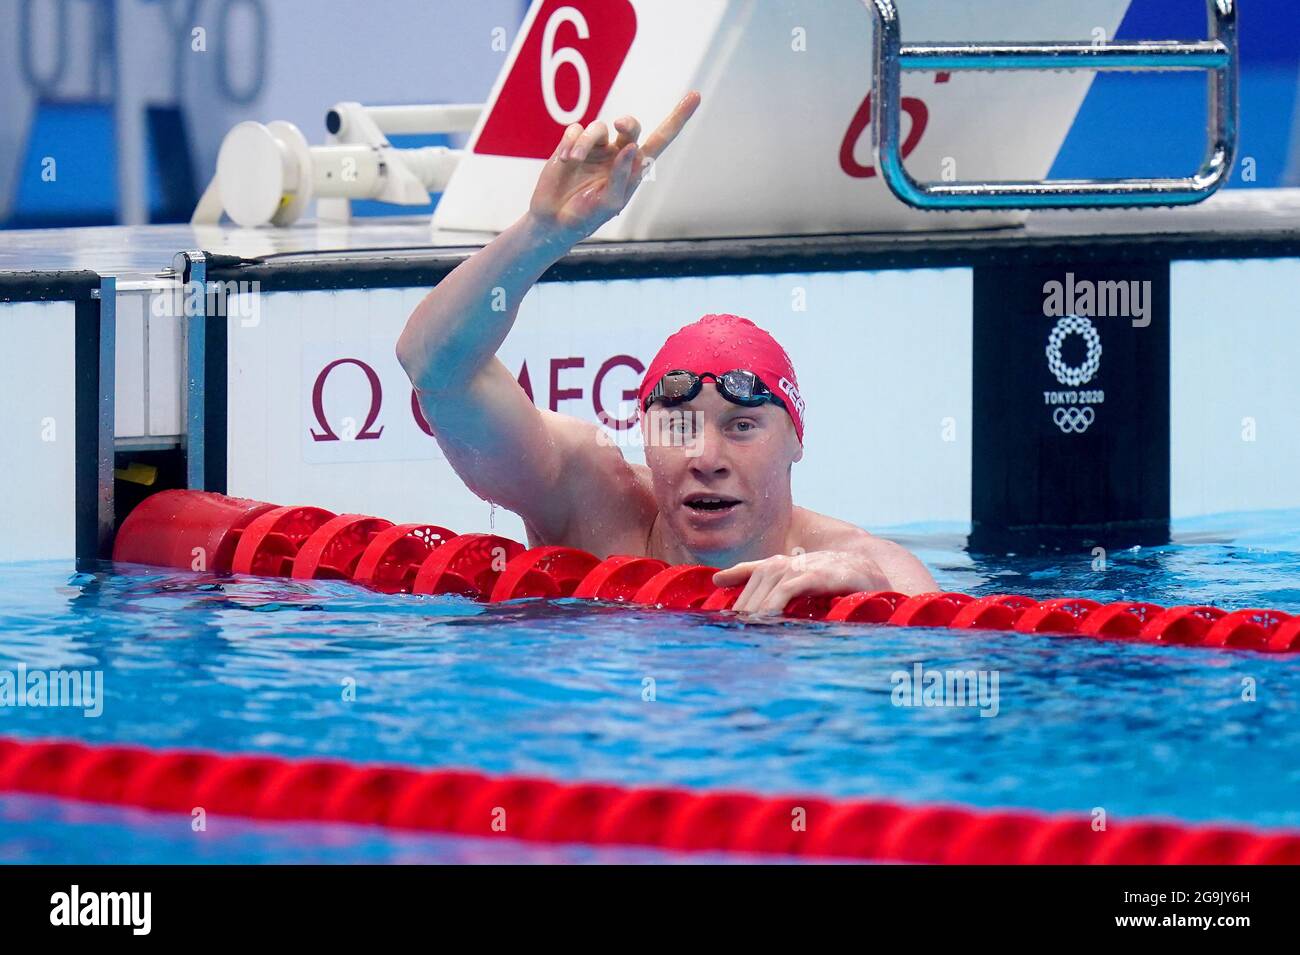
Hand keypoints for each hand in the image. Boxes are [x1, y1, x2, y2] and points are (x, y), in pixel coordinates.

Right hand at [527, 91, 700, 241]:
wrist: (555, 220)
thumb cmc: (587, 216)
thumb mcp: (610, 202)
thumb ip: (622, 176)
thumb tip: (630, 146)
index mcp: (633, 168)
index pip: (661, 139)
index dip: (678, 118)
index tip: (696, 96)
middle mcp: (617, 153)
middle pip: (630, 126)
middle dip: (627, 123)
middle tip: (620, 126)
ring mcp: (595, 148)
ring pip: (598, 127)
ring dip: (587, 141)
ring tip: (575, 159)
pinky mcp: (572, 144)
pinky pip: (575, 129)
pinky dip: (571, 141)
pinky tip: (565, 159)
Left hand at [712, 550, 892, 614]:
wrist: (865, 570)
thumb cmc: (830, 578)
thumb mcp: (796, 580)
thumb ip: (764, 579)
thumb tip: (724, 584)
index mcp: (779, 565)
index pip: (750, 571)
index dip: (733, 579)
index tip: (717, 593)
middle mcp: (785, 563)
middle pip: (754, 584)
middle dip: (741, 607)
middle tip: (728, 630)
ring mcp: (799, 568)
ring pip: (767, 586)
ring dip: (754, 608)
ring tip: (743, 627)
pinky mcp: (813, 576)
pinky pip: (786, 590)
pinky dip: (774, 603)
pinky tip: (766, 618)